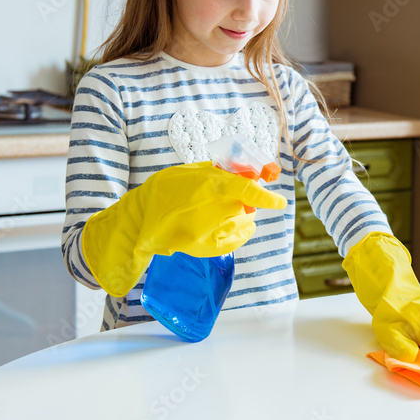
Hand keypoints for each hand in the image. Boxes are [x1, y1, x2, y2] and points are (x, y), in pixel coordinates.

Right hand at [82, 161, 286, 295]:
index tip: (279, 202)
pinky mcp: (203, 247)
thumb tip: (243, 174)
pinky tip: (242, 227)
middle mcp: (214, 209)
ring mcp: (209, 231)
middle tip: (237, 198)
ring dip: (243, 217)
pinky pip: (234, 241)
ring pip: (242, 224)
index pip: (248, 191)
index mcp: (211, 186)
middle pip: (245, 208)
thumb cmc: (163, 190)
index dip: (267, 197)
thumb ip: (217, 173)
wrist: (140, 218)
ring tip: (230, 212)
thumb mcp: (190, 171)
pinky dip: (242, 233)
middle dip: (246, 203)